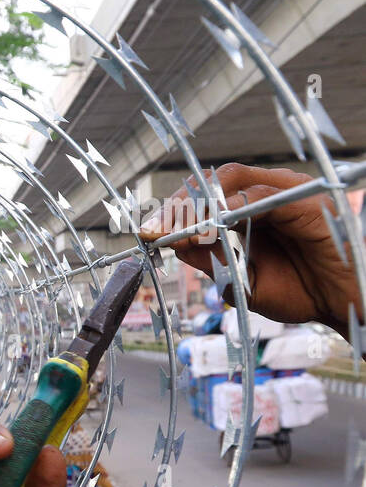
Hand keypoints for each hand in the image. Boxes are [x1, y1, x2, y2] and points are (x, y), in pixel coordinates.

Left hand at [139, 163, 361, 337]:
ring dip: (197, 206)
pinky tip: (208, 228)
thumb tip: (171, 242)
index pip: (207, 193)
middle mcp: (269, 194)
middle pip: (214, 181)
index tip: (148, 229)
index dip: (175, 207)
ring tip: (175, 229)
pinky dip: (230, 210)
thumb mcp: (238, 278)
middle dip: (179, 202)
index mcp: (252, 208)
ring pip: (233, 182)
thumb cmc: (296, 291)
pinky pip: (261, 197)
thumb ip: (208, 258)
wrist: (338, 306)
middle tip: (154, 227)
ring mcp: (289, 194)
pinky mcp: (305, 204)